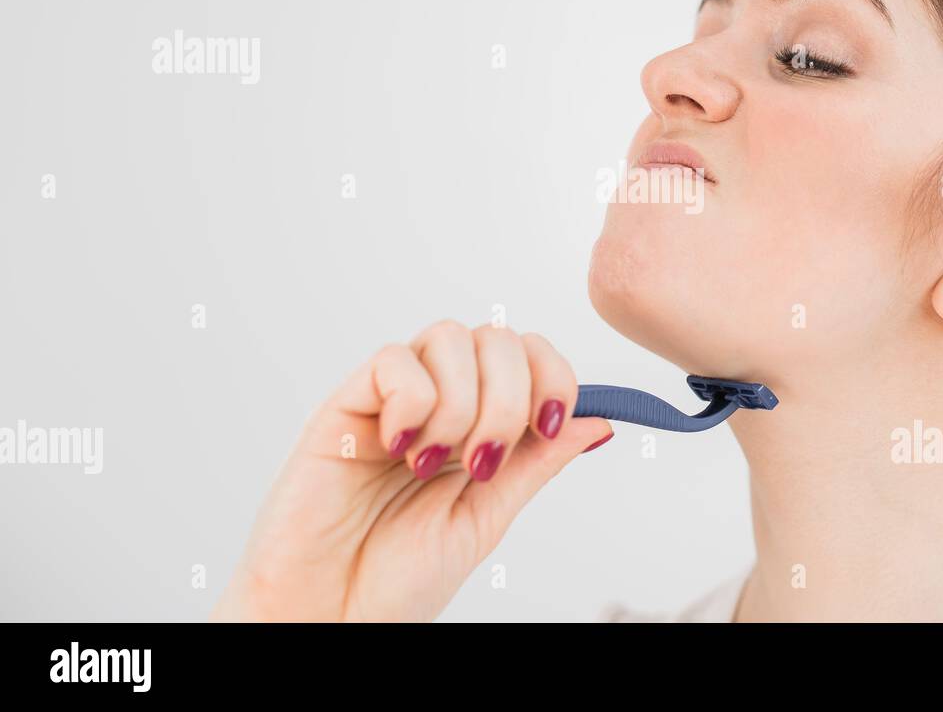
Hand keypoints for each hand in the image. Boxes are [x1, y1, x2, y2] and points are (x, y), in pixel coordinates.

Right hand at [211, 321, 612, 620]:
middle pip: (497, 338)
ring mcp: (392, 400)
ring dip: (461, 403)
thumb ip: (537, 462)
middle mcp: (439, 402)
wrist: (332, 616)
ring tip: (434, 463)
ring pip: (449, 337)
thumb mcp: (488, 517)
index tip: (548, 426)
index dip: (553, 377)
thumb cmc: (397, 579)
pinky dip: (413, 401)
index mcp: (479, 425)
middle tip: (482, 462)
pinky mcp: (345, 406)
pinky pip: (393, 360)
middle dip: (508, 398)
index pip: (530, 357)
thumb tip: (599, 421)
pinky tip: (401, 448)